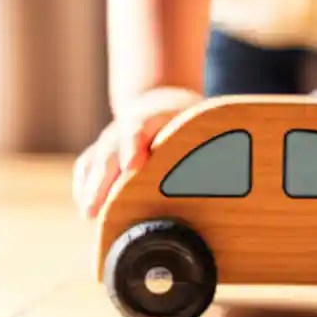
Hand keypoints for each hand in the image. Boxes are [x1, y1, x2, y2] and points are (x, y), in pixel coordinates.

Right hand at [72, 87, 203, 218]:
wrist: (161, 102)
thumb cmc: (188, 123)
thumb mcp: (202, 126)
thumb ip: (210, 149)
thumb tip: (231, 177)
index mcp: (154, 116)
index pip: (139, 127)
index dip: (134, 145)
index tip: (132, 165)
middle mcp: (125, 127)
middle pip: (110, 150)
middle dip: (105, 178)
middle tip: (100, 205)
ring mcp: (109, 140)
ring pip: (95, 161)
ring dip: (92, 188)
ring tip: (91, 214)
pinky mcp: (100, 153)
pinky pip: (87, 168)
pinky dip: (85, 188)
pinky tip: (89, 211)